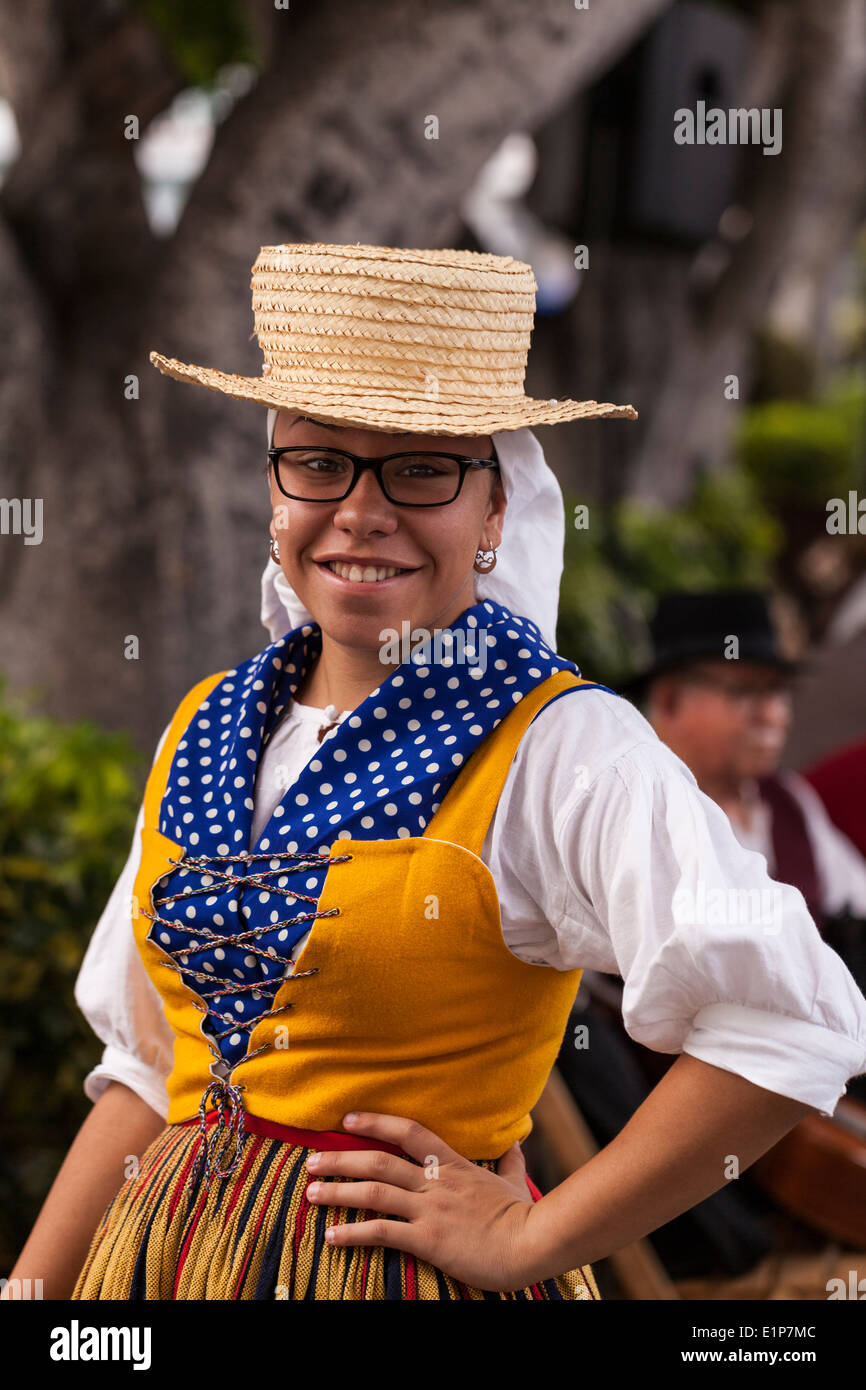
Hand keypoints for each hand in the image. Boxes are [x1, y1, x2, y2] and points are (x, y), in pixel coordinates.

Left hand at [304, 1111, 537, 1292]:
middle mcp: (435, 1182)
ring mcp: (430, 1210)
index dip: (376, 1123)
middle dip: (341, 1158)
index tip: (348, 1119)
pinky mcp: (428, 1240)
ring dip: (338, 1192)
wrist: (531, 1244)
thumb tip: (516, 1142)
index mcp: (453, 1165)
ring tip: (311, 1193)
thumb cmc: (524, 1216)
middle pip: (379, 1162)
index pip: (409, 1132)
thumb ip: (510, 1161)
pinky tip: (331, 1236)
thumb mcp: (515, 1181)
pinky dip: (353, 1234)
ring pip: (373, 1194)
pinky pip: (382, 1233)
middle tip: (312, 1159)